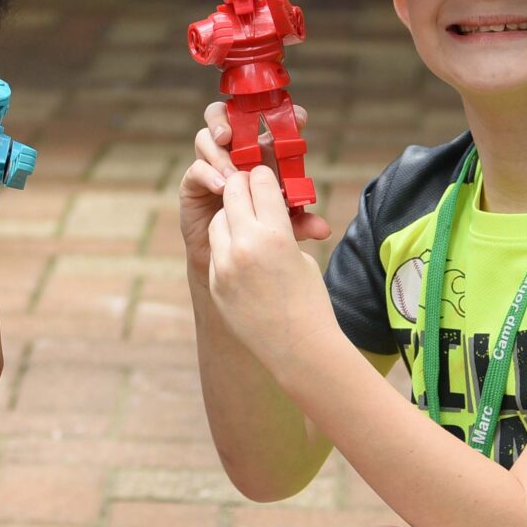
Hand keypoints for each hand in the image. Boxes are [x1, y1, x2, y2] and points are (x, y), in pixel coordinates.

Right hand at [180, 100, 329, 274]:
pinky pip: (196, 168)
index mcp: (259, 152)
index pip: (265, 122)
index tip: (295, 120)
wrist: (227, 259)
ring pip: (205, 138)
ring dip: (218, 153)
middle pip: (224, 116)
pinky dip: (209, 174)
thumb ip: (301, 223)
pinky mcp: (193, 183)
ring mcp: (211, 165)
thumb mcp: (283, 227)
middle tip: (230, 135)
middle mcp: (233, 152)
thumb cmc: (256, 234)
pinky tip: (221, 188)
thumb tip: (323, 230)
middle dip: (225, 118)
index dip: (278, 113)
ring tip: (231, 174)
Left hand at [203, 163, 333, 366]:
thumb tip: (268, 212)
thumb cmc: (310, 300)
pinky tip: (241, 252)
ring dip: (230, 215)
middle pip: (233, 193)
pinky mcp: (215, 283)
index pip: (259, 183)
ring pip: (218, 220)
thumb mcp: (301, 256)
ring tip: (245, 222)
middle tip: (249, 188)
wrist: (298, 348)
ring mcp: (225, 266)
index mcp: (274, 234)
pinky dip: (226, 245)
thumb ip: (281, 229)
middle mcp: (245, 246)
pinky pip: (216, 250)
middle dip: (242, 187)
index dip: (264, 177)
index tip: (265, 178)